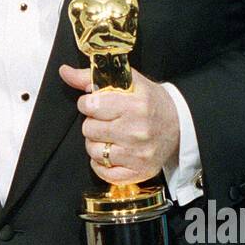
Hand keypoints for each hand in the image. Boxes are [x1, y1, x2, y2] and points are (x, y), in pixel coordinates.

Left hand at [57, 64, 179, 185]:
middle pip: (89, 129)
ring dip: (96, 143)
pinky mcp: (138, 172)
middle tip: (106, 120)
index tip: (96, 104)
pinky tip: (110, 153)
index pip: (90, 105)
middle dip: (93, 123)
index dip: (88, 103)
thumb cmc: (151, 102)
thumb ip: (91, 76)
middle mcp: (136, 131)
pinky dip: (101, 164)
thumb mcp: (127, 82)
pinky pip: (104, 173)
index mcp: (134, 105)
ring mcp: (138, 154)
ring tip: (109, 136)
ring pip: (93, 151)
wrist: (180, 125)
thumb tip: (64, 72)